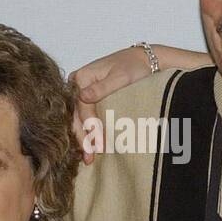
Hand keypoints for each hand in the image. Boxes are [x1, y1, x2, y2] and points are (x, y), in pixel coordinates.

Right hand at [69, 44, 210, 162]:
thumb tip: (83, 97)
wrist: (144, 61)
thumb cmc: (134, 66)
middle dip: (83, 138)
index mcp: (81, 77)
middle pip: (77, 116)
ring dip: (84, 139)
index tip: (98, 142)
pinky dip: (88, 134)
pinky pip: (85, 119)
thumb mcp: (120, 76)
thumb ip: (102, 87)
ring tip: (89, 159)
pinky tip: (90, 148)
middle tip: (90, 157)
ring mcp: (82, 93)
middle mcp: (77, 85)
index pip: (82, 107)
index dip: (90, 126)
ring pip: (78, 120)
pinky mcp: (89, 100)